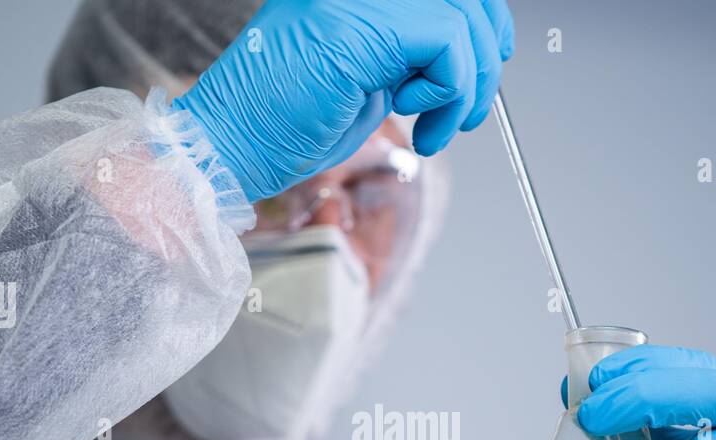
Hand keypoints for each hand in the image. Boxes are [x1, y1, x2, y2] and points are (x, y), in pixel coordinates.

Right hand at [173, 0, 514, 200]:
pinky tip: (417, 122)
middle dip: (483, 57)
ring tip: (438, 128)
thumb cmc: (281, 121)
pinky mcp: (358, 29)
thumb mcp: (363, 73)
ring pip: (462, 18)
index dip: (484, 18)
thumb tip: (466, 53)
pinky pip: (447, 44)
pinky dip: (450, 92)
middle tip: (464, 110)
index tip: (487, 63)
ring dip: (467, 86)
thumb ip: (406, 52)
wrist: (228, 146)